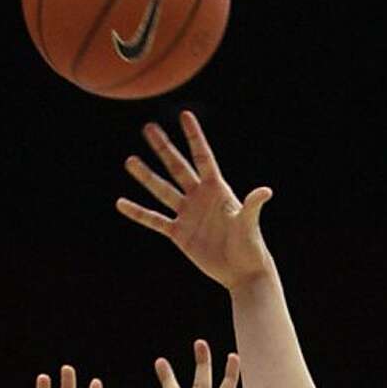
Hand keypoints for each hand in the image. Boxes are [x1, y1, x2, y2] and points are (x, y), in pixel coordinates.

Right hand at [116, 111, 273, 291]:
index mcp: (217, 189)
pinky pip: (154, 220)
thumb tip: (265, 191)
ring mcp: (187, 214)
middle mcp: (199, 197)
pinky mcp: (179, 233)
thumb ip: (252, 206)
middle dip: (164, 148)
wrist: (241, 272)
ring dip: (146, 176)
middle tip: (148, 128)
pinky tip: (121, 203)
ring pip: (162, 191)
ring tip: (130, 161)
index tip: (184, 115)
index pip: (203, 157)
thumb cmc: (250, 247)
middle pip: (178, 167)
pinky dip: (138, 212)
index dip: (194, 136)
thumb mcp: (249, 224)